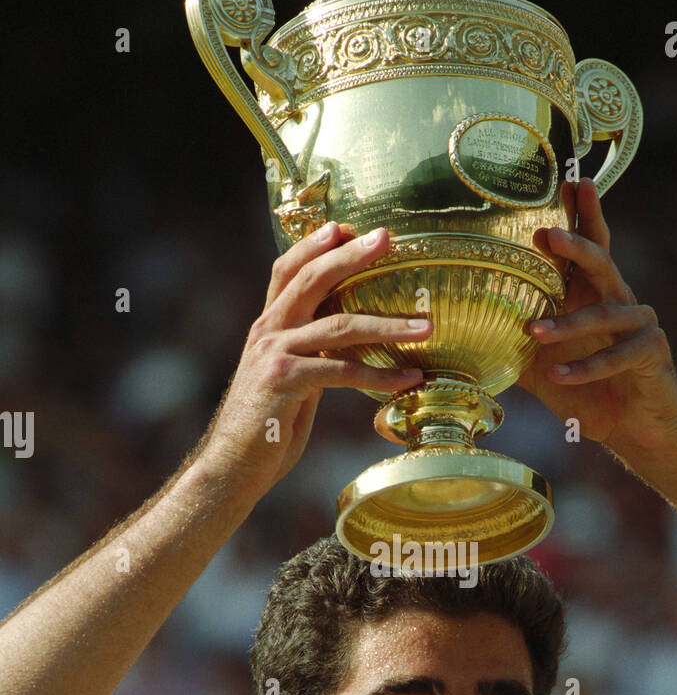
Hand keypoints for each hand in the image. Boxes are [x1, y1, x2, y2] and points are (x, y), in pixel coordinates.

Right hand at [196, 222, 430, 493]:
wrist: (231, 468)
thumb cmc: (266, 430)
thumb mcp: (290, 382)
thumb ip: (312, 356)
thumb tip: (350, 346)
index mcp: (267, 327)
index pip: (288, 270)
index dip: (315, 244)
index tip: (348, 226)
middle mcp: (267, 331)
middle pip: (311, 278)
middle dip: (351, 255)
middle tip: (388, 238)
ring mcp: (273, 354)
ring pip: (337, 324)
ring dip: (388, 324)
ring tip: (427, 325)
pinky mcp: (283, 381)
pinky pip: (342, 371)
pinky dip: (381, 376)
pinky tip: (410, 380)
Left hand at [519, 178, 676, 456]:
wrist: (633, 429)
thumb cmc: (586, 392)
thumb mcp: (539, 369)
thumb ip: (510, 349)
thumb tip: (457, 344)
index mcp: (592, 296)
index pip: (588, 247)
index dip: (582, 215)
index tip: (569, 184)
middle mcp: (619, 301)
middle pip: (601, 262)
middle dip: (576, 245)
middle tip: (549, 234)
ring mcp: (639, 324)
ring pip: (604, 313)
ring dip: (567, 324)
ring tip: (533, 332)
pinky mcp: (652, 352)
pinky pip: (617, 355)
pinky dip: (587, 367)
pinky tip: (559, 377)